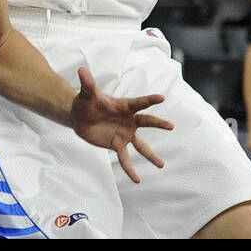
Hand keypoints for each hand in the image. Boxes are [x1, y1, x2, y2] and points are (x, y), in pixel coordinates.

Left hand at [69, 66, 172, 182]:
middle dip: (158, 123)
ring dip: (151, 155)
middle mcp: (128, 120)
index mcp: (124, 106)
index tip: (162, 97)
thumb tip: (82, 70)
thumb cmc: (86, 102)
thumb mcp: (87, 93)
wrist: (80, 116)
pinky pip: (125, 158)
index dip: (150, 100)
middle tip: (171, 126)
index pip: (139, 102)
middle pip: (146, 121)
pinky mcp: (117, 144)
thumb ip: (87, 83)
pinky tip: (137, 180)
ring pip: (141, 146)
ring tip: (161, 165)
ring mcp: (125, 133)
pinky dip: (130, 169)